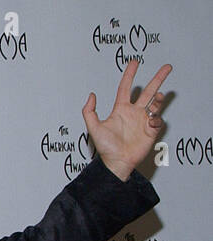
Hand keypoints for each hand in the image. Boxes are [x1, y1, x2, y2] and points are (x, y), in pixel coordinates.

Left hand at [82, 60, 171, 180]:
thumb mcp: (93, 128)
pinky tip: (150, 123)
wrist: (116, 162)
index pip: (125, 88)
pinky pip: (158, 120)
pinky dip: (156, 119)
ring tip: (158, 97)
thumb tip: (91, 95)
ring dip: (158, 99)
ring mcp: (143, 120)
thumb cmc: (105, 148)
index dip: (129, 74)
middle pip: (148, 91)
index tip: (135, 62)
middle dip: (158, 79)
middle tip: (167, 67)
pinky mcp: (151, 130)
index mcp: (120, 109)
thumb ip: (89, 111)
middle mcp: (134, 112)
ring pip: (155, 103)